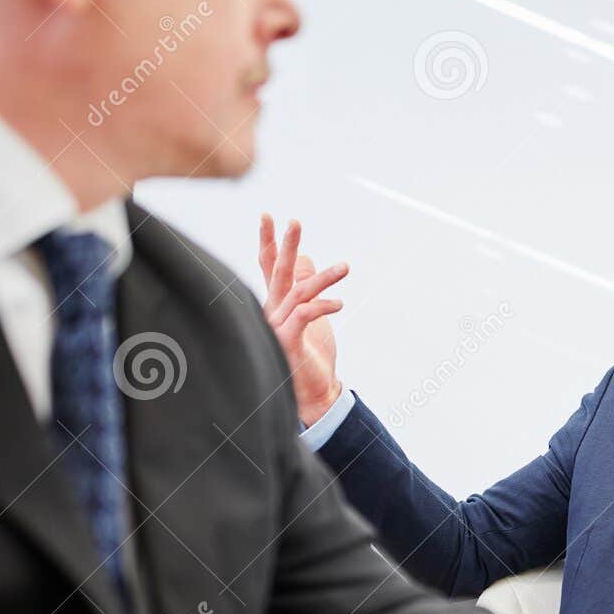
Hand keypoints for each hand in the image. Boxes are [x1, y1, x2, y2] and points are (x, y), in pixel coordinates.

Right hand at [258, 214, 345, 424]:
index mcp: (275, 304)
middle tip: (295, 221)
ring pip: (298, 293)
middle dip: (286, 245)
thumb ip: (304, 288)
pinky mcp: (286, 342)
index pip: (268, 268)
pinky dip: (322, 306)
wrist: (312, 396)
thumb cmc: (310, 356)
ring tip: (345, 267)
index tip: (268, 217)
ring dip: (324, 279)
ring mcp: (276, 327)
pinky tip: (340, 303)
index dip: (268, 243)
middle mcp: (271, 312)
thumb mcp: (311, 317)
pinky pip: (304, 315)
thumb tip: (306, 259)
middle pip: (277, 273)